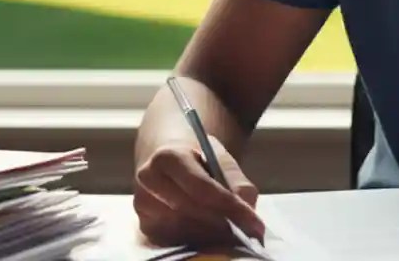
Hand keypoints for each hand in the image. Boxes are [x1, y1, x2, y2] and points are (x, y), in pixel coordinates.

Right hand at [133, 135, 264, 247]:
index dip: (230, 207)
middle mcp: (148, 180)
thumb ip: (236, 181)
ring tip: (237, 236)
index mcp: (167, 156)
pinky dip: (198, 241)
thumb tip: (248, 209)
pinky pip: (174, 240)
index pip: (202, 187)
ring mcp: (143, 204)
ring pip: (183, 229)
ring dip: (212, 235)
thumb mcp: (218, 158)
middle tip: (251, 233)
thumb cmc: (195, 158)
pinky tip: (215, 238)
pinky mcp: (145, 224)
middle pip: (191, 211)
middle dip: (224, 224)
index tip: (255, 223)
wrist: (166, 159)